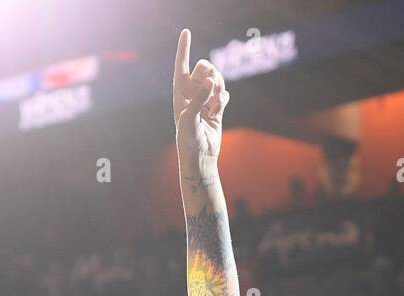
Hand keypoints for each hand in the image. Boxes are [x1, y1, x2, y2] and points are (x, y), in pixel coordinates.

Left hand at [173, 29, 228, 168]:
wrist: (200, 157)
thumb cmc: (188, 140)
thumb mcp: (190, 119)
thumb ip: (199, 98)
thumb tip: (211, 81)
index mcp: (179, 93)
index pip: (181, 66)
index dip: (183, 48)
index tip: (186, 31)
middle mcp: (191, 93)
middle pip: (204, 68)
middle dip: (211, 73)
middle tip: (211, 88)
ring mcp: (204, 99)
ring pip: (216, 78)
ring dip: (219, 86)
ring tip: (215, 103)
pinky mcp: (216, 107)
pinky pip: (224, 93)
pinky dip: (223, 99)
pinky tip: (218, 111)